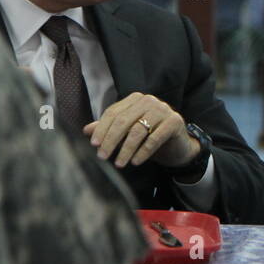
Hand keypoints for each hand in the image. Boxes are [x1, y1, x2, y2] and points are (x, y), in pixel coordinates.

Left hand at [83, 92, 199, 169]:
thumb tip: (86, 130)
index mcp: (135, 99)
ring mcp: (163, 109)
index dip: (102, 129)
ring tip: (119, 163)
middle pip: (123, 121)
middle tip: (102, 156)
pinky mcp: (174, 121)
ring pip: (138, 130)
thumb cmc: (149, 137)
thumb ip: (109, 129)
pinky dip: (143, 152)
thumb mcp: (127, 133)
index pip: (113, 113)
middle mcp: (149, 101)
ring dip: (126, 149)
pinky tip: (136, 162)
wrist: (177, 146)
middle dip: (110, 140)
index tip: (94, 145)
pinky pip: (155, 138)